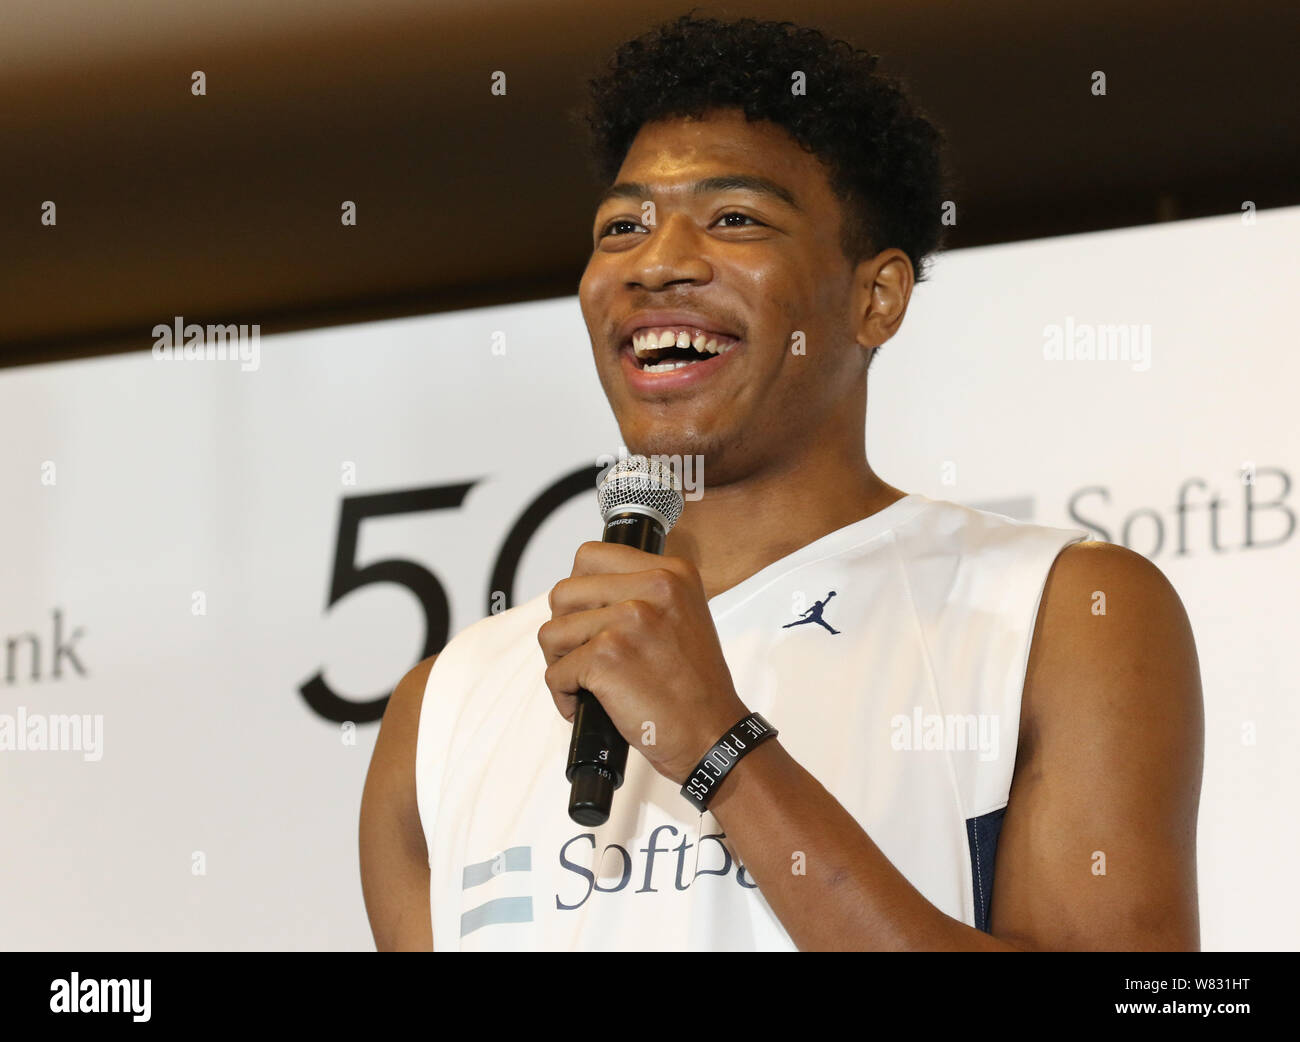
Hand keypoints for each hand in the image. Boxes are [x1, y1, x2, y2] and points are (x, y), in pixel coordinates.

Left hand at [538, 542, 749, 784]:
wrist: (712, 733)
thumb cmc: (695, 686)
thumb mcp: (682, 614)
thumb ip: (640, 593)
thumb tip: (583, 589)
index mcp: (671, 572)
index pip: (590, 556)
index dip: (580, 591)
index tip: (590, 617)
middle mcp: (653, 587)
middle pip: (564, 591)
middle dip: (564, 627)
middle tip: (583, 654)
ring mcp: (629, 620)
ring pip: (552, 631)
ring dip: (560, 661)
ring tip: (586, 680)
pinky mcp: (607, 656)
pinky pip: (555, 672)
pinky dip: (564, 695)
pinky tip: (588, 705)